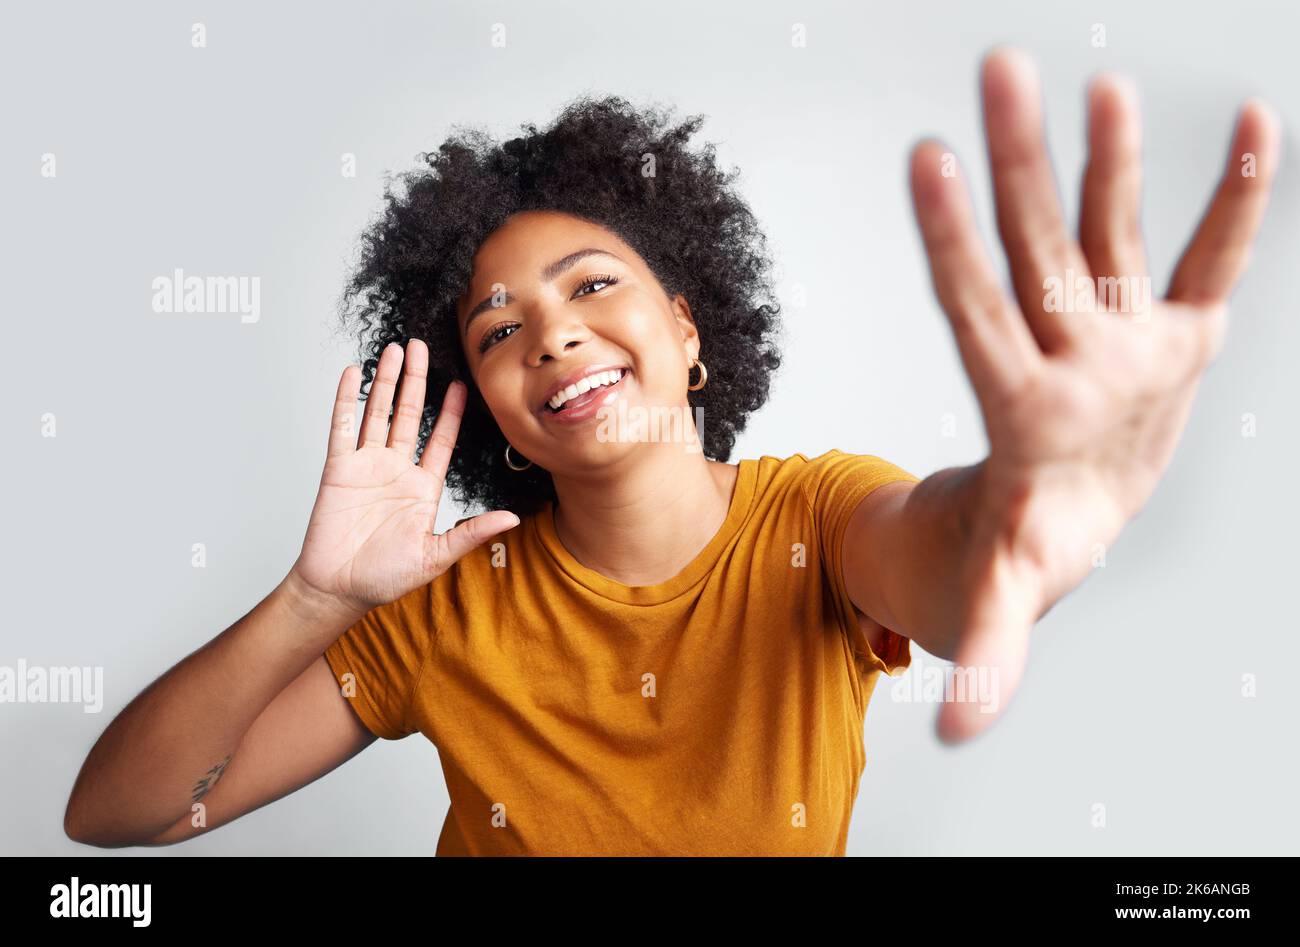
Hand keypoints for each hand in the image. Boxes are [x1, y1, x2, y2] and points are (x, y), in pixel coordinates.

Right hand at [291, 340, 519, 615]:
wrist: (339, 589)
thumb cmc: (386, 577)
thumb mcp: (436, 555)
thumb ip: (472, 532)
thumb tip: (513, 518)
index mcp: (424, 487)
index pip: (442, 440)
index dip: (452, 412)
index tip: (463, 384)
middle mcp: (397, 469)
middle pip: (410, 414)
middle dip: (418, 381)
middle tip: (424, 347)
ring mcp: (367, 465)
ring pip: (379, 413)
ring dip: (386, 382)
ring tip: (395, 350)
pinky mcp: (339, 468)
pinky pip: (343, 427)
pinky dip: (346, 400)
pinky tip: (353, 374)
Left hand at [908, 48, 1280, 742]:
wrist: (1070, 508)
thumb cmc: (1031, 544)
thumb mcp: (1010, 596)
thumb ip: (989, 653)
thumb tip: (954, 737)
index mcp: (1018, 403)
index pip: (975, 307)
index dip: (951, 240)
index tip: (923, 159)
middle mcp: (1062, 351)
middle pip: (1036, 247)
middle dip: (1021, 164)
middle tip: (999, 67)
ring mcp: (1116, 334)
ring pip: (1109, 233)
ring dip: (1110, 160)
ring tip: (1105, 84)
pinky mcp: (1173, 334)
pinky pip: (1208, 258)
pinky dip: (1234, 203)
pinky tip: (1252, 128)